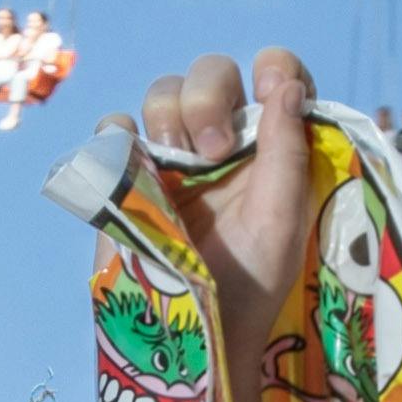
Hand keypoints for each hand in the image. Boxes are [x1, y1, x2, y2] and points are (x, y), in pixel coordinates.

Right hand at [131, 45, 320, 401]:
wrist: (191, 333)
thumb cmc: (250, 283)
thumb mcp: (282, 219)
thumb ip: (286, 151)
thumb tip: (286, 86)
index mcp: (271, 146)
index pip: (277, 78)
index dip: (274, 68)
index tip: (268, 84)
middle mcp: (224, 141)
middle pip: (212, 75)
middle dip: (209, 96)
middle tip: (214, 150)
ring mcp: (173, 156)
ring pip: (163, 93)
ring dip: (170, 113)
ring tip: (178, 161)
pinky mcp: (128, 174)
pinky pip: (114, 128)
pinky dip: (119, 132)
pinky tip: (135, 163)